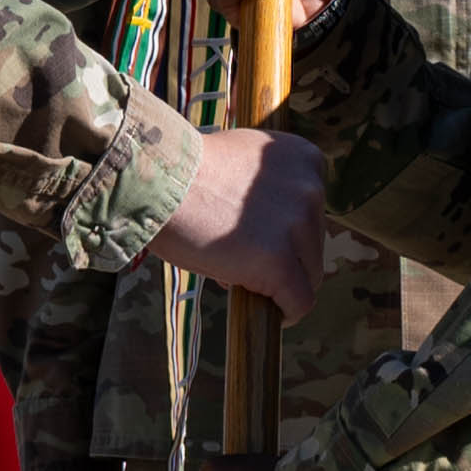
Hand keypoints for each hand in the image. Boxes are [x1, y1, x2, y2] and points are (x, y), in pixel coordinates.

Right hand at [144, 127, 327, 320]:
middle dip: (284, 257)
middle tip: (241, 259)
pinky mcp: (280, 261)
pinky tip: (267, 311)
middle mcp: (312, 188)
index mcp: (306, 158)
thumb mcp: (243, 161)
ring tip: (241, 278)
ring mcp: (298, 225)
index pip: (312, 210)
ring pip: (309, 274)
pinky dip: (285, 311)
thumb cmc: (185, 172)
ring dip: (280, 282)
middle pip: (312, 243)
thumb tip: (276, 236)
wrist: (158, 181)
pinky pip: (299, 301)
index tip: (258, 237)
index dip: (286, 231)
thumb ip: (268, 187)